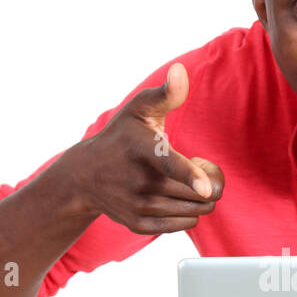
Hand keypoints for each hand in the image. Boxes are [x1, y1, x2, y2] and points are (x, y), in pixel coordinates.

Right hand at [76, 63, 224, 232]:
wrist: (85, 176)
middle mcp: (140, 181)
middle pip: (202, 193)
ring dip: (201, 195)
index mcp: (142, 148)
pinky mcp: (140, 225)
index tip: (205, 188)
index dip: (191, 175)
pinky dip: (189, 211)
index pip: (170, 163)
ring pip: (198, 210)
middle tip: (198, 164)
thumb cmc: (122, 136)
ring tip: (182, 179)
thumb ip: (166, 93)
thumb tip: (180, 71)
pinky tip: (173, 195)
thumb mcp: (139, 109)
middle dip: (211, 179)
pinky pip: (186, 223)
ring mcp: (139, 206)